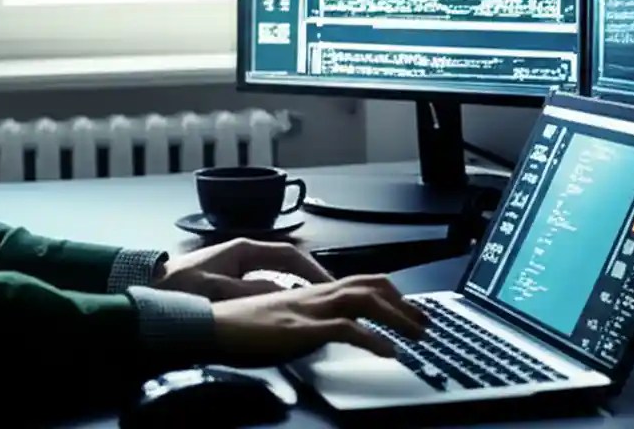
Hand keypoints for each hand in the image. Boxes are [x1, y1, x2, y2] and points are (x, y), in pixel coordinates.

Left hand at [152, 237, 334, 299]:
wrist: (146, 288)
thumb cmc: (178, 287)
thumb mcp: (217, 289)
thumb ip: (252, 290)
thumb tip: (284, 293)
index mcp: (244, 249)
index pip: (289, 254)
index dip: (313, 269)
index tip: (331, 285)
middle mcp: (244, 253)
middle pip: (287, 263)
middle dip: (310, 278)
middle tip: (331, 296)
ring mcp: (238, 265)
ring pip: (277, 274)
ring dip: (296, 287)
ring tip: (314, 304)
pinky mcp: (230, 279)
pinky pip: (264, 284)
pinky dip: (279, 294)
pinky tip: (284, 309)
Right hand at [210, 274, 427, 366]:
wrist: (210, 324)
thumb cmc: (239, 325)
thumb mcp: (282, 320)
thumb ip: (307, 319)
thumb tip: (327, 329)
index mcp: (310, 291)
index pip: (359, 281)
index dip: (389, 292)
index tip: (407, 308)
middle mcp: (314, 294)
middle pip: (370, 284)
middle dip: (403, 302)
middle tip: (423, 322)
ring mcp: (309, 308)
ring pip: (365, 299)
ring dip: (398, 317)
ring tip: (418, 336)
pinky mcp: (302, 327)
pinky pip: (346, 328)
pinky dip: (373, 339)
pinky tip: (389, 353)